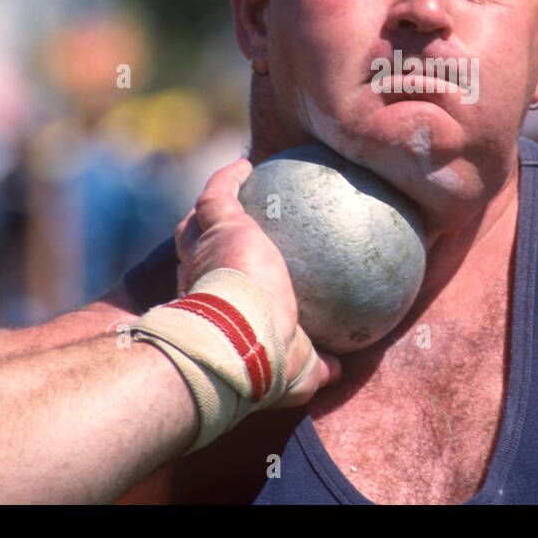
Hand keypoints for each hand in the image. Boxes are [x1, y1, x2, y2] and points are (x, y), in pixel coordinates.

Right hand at [174, 157, 340, 407]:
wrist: (244, 341)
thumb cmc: (268, 359)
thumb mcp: (302, 372)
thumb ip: (319, 367)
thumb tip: (340, 369)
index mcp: (217, 310)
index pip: (213, 290)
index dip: (220, 281)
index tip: (239, 278)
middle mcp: (201, 281)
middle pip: (197, 254)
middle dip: (205, 245)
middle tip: (229, 237)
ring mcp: (206, 251)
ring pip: (198, 223)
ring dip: (209, 211)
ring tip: (233, 193)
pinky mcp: (220, 226)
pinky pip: (219, 192)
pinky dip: (228, 177)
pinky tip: (246, 165)